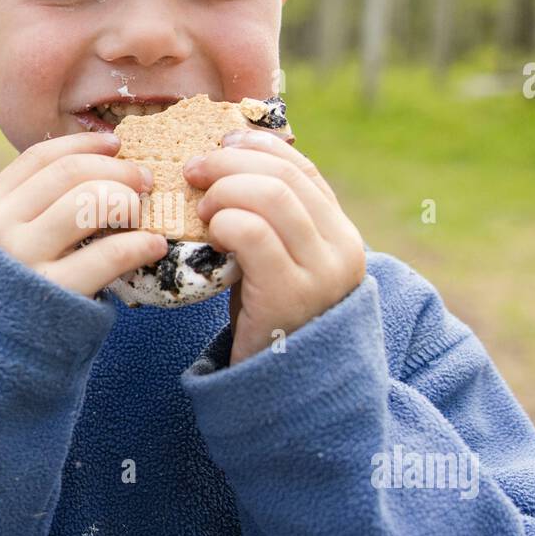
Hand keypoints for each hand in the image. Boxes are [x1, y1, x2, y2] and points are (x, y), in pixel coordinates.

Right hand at [0, 132, 166, 298]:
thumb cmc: (0, 301)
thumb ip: (25, 215)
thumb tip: (89, 173)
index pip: (40, 158)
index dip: (84, 143)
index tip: (115, 143)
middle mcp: (0, 229)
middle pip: (71, 174)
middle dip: (116, 169)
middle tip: (144, 180)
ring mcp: (25, 261)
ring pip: (90, 202)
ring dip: (128, 200)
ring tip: (144, 213)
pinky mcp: (55, 294)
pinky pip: (108, 255)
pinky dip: (140, 243)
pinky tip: (154, 245)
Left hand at [183, 130, 365, 366]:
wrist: (282, 392)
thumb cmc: (268, 320)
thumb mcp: (277, 262)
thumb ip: (270, 222)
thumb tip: (226, 162)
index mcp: (340, 234)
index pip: (304, 169)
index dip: (259, 147)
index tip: (221, 143)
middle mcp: (342, 249)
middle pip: (286, 177)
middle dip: (232, 163)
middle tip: (192, 170)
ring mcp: (321, 273)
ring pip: (272, 197)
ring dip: (225, 191)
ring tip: (201, 207)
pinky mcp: (291, 295)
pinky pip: (253, 234)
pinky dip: (224, 222)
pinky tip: (209, 234)